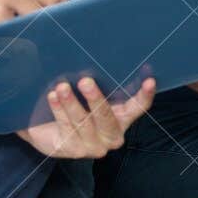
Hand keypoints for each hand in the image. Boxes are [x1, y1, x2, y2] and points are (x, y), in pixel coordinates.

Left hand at [17, 77, 155, 157]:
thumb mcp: (87, 92)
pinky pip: (67, 128)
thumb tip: (94, 47)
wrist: (47, 130)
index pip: (137, 107)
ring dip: (72, 103)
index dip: (145, 95)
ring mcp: (93, 146)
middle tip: (85, 81)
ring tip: (62, 87)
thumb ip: (97, 79)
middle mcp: (111, 135)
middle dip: (96, 99)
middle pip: (106, 117)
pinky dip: (59, 110)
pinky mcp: (72, 150)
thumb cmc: (75, 105)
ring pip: (83, 123)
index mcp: (121, 118)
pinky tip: (53, 97)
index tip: (149, 80)